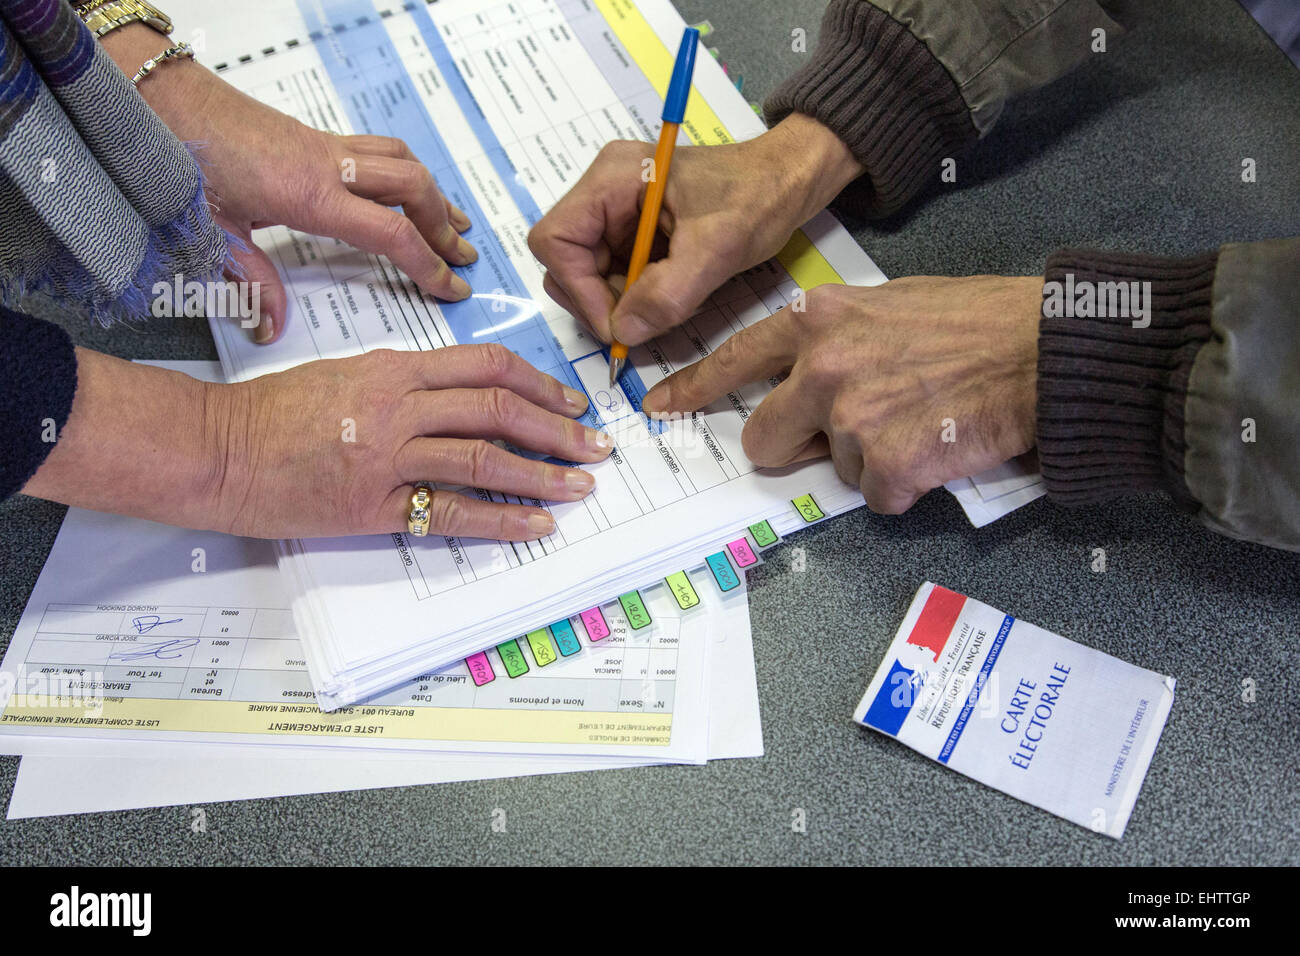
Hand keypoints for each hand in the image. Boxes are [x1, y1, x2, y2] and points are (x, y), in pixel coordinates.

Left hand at [102, 25, 475, 342]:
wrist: (163, 98)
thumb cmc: (186, 157)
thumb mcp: (213, 231)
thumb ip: (249, 281)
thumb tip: (271, 328)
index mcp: (312, 195)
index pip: (392, 233)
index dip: (428, 264)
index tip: (452, 289)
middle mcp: (330, 165)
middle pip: (413, 190)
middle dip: (444, 228)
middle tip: (464, 260)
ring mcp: (327, 147)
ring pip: (403, 163)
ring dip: (434, 195)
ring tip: (455, 223)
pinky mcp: (316, 138)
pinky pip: (381, 150)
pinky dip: (407, 172)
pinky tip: (408, 188)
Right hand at [209, 345, 611, 537]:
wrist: (218, 448)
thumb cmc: (276, 410)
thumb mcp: (348, 373)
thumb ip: (406, 381)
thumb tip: (463, 395)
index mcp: (396, 367)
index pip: (487, 365)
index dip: (540, 384)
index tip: (571, 402)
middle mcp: (400, 405)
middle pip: (499, 408)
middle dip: (558, 429)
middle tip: (596, 445)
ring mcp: (387, 454)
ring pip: (484, 457)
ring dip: (542, 474)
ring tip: (580, 486)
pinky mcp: (373, 503)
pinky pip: (451, 510)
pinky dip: (500, 517)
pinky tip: (535, 525)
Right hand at [528, 114, 862, 345]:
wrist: (790, 180)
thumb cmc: (759, 196)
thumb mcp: (717, 248)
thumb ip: (668, 292)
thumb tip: (622, 331)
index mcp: (612, 179)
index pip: (556, 240)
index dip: (578, 290)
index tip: (616, 326)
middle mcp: (605, 193)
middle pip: (565, 262)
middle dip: (597, 301)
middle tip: (642, 323)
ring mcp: (617, 214)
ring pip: (589, 276)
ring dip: (619, 303)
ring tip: (666, 305)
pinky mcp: (634, 234)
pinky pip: (616, 277)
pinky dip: (636, 299)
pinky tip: (671, 296)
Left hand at [640, 277, 1042, 512]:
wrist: (1045, 346)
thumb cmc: (977, 321)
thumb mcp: (888, 306)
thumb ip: (832, 341)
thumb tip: (801, 388)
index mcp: (818, 320)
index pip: (734, 357)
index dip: (694, 387)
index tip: (661, 405)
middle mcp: (822, 366)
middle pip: (764, 438)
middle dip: (796, 447)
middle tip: (849, 434)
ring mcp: (852, 417)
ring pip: (831, 468)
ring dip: (870, 459)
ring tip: (922, 421)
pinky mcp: (889, 463)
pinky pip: (877, 496)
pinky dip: (906, 485)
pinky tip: (939, 448)